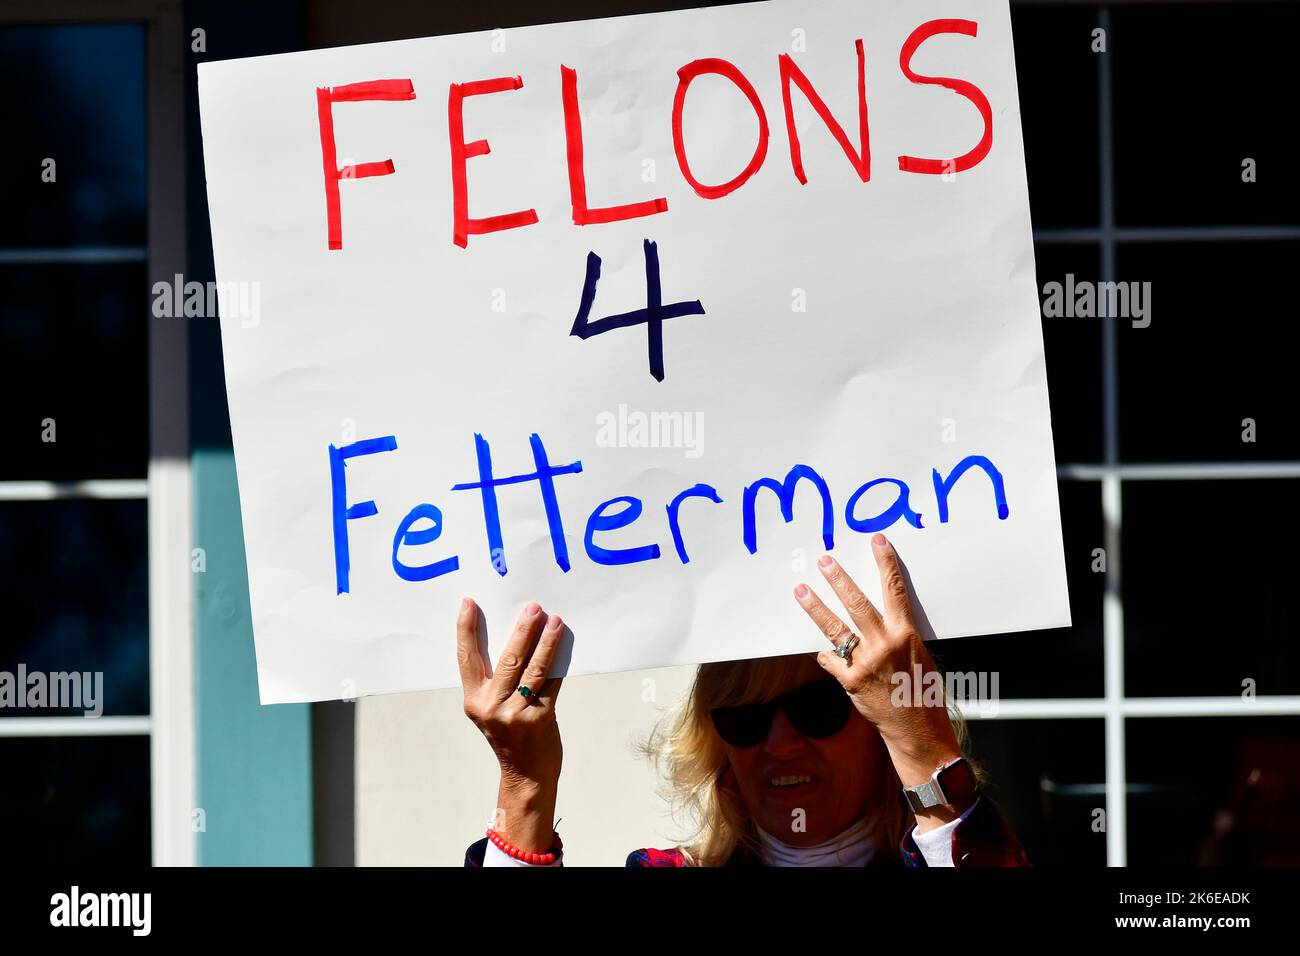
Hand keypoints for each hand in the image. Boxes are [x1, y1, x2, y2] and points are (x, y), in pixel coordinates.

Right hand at [457, 598, 565, 852]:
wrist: (526, 775)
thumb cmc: (509, 736)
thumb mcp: (490, 709)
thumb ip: (495, 681)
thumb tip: (515, 638)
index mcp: (474, 700)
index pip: (467, 658)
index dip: (467, 629)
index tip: (469, 603)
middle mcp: (492, 706)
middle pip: (507, 659)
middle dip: (521, 630)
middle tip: (532, 608)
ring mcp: (516, 713)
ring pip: (533, 668)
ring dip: (546, 642)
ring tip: (554, 621)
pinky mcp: (540, 718)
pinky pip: (552, 683)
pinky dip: (559, 663)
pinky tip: (565, 645)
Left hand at [793, 534, 967, 828]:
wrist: (918, 731)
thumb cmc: (924, 692)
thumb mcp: (920, 655)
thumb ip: (898, 635)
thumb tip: (880, 617)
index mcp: (906, 634)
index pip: (894, 590)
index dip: (884, 563)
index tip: (876, 541)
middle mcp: (884, 644)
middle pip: (856, 603)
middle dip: (838, 579)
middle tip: (824, 560)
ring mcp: (865, 662)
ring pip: (835, 627)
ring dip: (815, 606)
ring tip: (800, 589)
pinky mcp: (850, 681)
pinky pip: (831, 660)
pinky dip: (827, 655)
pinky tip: (820, 650)